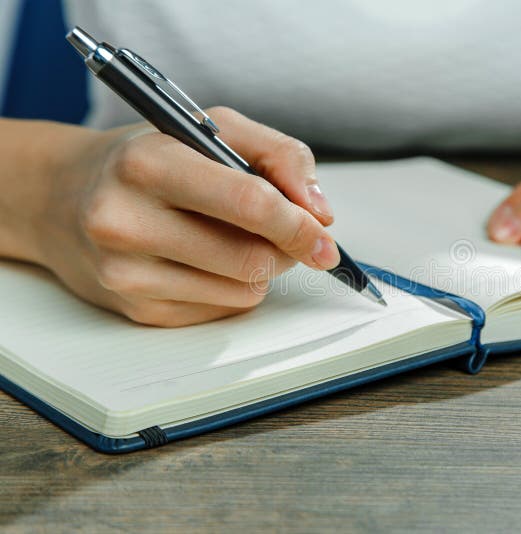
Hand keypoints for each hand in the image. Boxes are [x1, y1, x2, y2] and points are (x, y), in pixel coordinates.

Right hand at [33, 107, 337, 325]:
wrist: (61, 198)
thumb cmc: (147, 159)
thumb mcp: (212, 129)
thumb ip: (280, 155)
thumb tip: (320, 212)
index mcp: (148, 164)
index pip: (248, 204)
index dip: (299, 223)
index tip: (324, 233)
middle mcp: (127, 221)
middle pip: (251, 258)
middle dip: (286, 248)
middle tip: (286, 232)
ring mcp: (127, 273)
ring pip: (244, 289)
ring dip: (262, 267)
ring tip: (235, 237)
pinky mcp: (136, 310)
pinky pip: (223, 309)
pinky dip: (234, 286)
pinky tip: (206, 260)